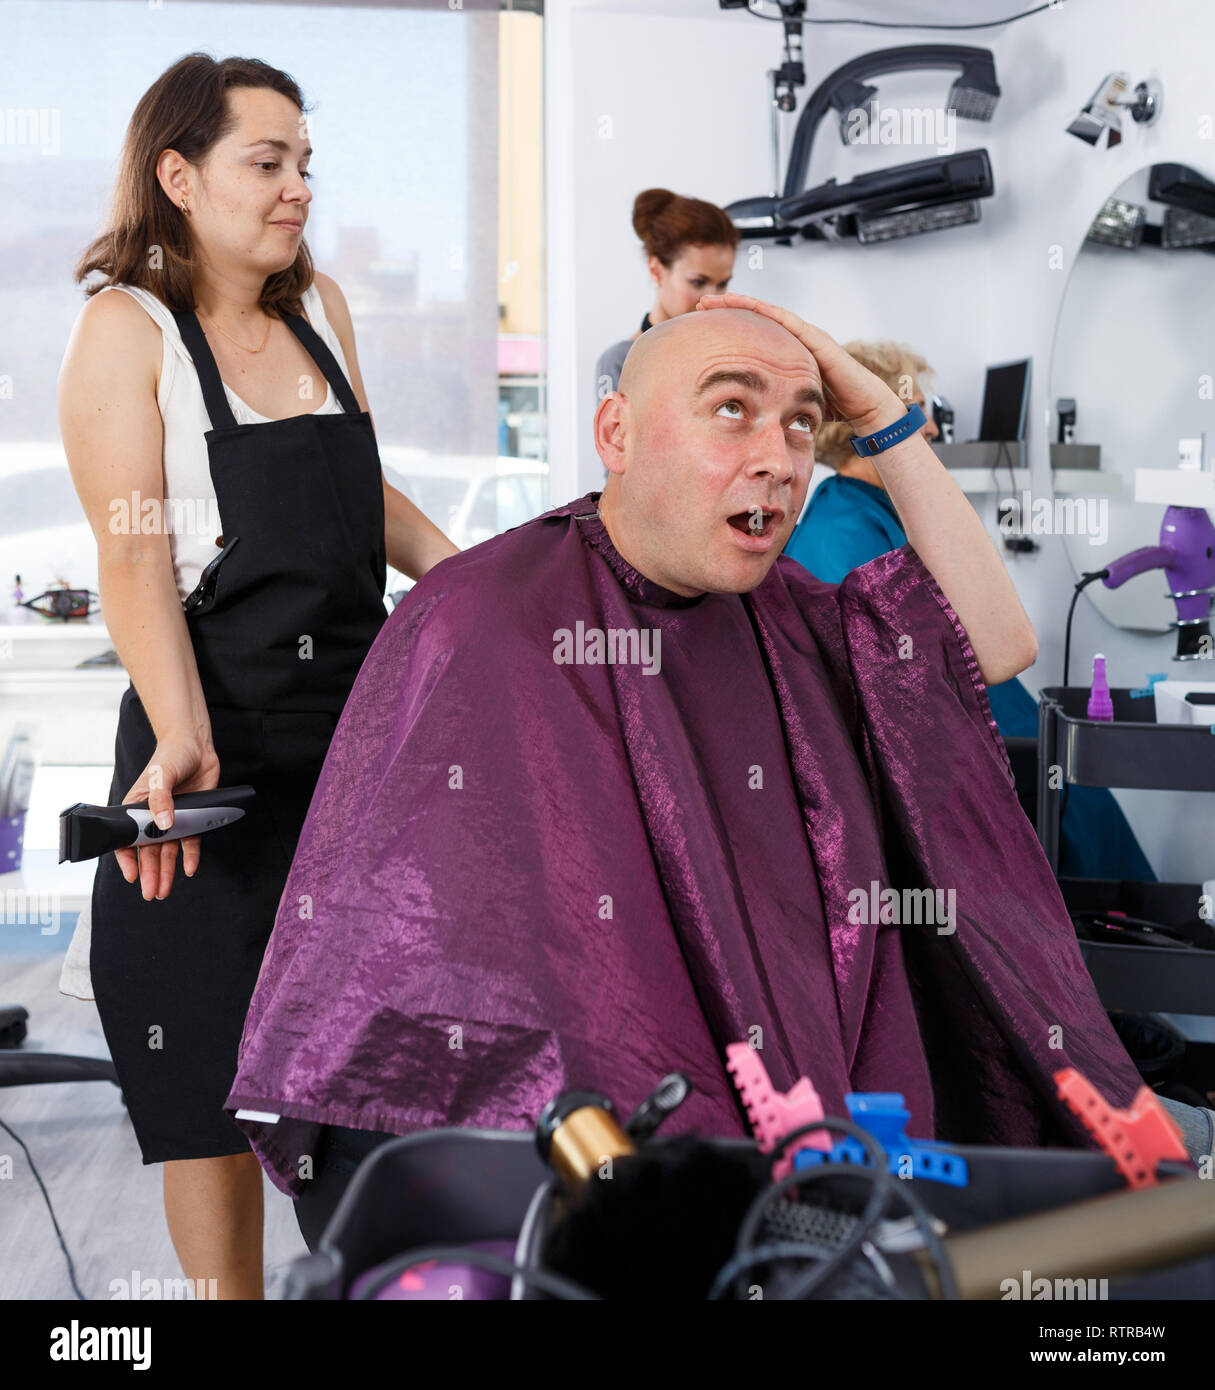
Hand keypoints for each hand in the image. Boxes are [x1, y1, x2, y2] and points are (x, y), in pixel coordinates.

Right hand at [115, 737, 220, 900]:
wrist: (195, 744)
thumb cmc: (170, 756)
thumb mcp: (159, 776)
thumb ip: (160, 800)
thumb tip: (161, 825)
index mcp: (135, 807)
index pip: (126, 838)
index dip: (128, 859)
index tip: (132, 876)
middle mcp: (152, 816)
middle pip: (148, 851)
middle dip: (149, 873)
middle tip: (150, 894)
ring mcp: (172, 818)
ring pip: (166, 851)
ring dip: (165, 871)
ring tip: (163, 891)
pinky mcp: (192, 817)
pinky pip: (189, 842)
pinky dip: (189, 856)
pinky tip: (189, 869)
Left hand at [694, 292, 903, 433]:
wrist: (863, 405)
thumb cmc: (832, 405)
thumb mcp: (792, 400)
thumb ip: (773, 399)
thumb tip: (747, 416)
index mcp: (787, 352)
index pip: (753, 333)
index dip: (729, 326)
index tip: (703, 324)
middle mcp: (795, 338)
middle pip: (756, 317)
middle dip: (728, 308)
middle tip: (701, 304)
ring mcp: (807, 334)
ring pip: (768, 312)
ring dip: (742, 303)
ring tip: (717, 299)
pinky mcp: (816, 338)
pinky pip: (788, 320)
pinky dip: (767, 312)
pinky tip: (749, 304)